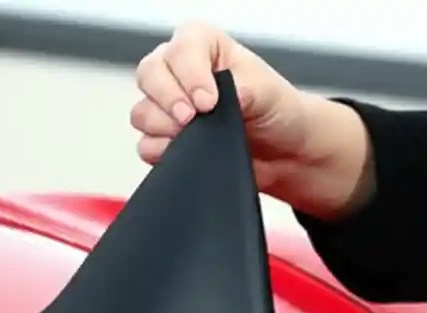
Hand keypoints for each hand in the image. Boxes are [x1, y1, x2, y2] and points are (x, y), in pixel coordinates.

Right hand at [132, 23, 373, 218]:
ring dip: (166, 128)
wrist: (283, 151)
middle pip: (148, 75)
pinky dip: (164, 152)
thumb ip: (238, 90)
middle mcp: (178, 70)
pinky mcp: (164, 139)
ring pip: (142, 113)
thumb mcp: (267, 91)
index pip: (180, 50)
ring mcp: (167, 106)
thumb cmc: (276, 109)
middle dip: (169, 100)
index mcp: (202, 45)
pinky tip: (190, 153)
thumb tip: (210, 103)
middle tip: (193, 119)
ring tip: (197, 137)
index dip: (190, 76)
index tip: (210, 102)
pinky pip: (146, 146)